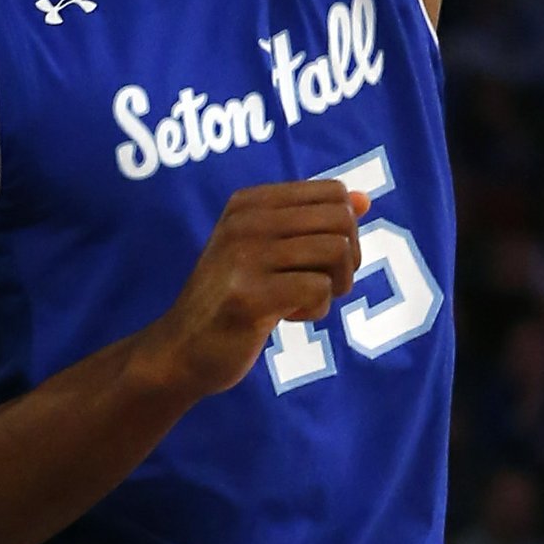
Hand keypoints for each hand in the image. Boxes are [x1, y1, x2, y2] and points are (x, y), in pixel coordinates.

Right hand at [140, 178, 368, 398]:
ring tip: (307, 300)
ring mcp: (245, 257)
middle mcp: (247, 220)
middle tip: (324, 284)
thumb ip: (313, 222)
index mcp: (251, 201)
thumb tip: (363, 199)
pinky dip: (317, 309)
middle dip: (347, 258)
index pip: (332, 192)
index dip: (344, 229)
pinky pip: (319, 289)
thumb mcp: (267, 248)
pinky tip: (287, 317)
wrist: (180, 351)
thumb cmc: (232, 298)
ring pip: (336, 252)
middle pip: (341, 220)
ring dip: (334, 285)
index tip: (322, 258)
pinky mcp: (249, 296)